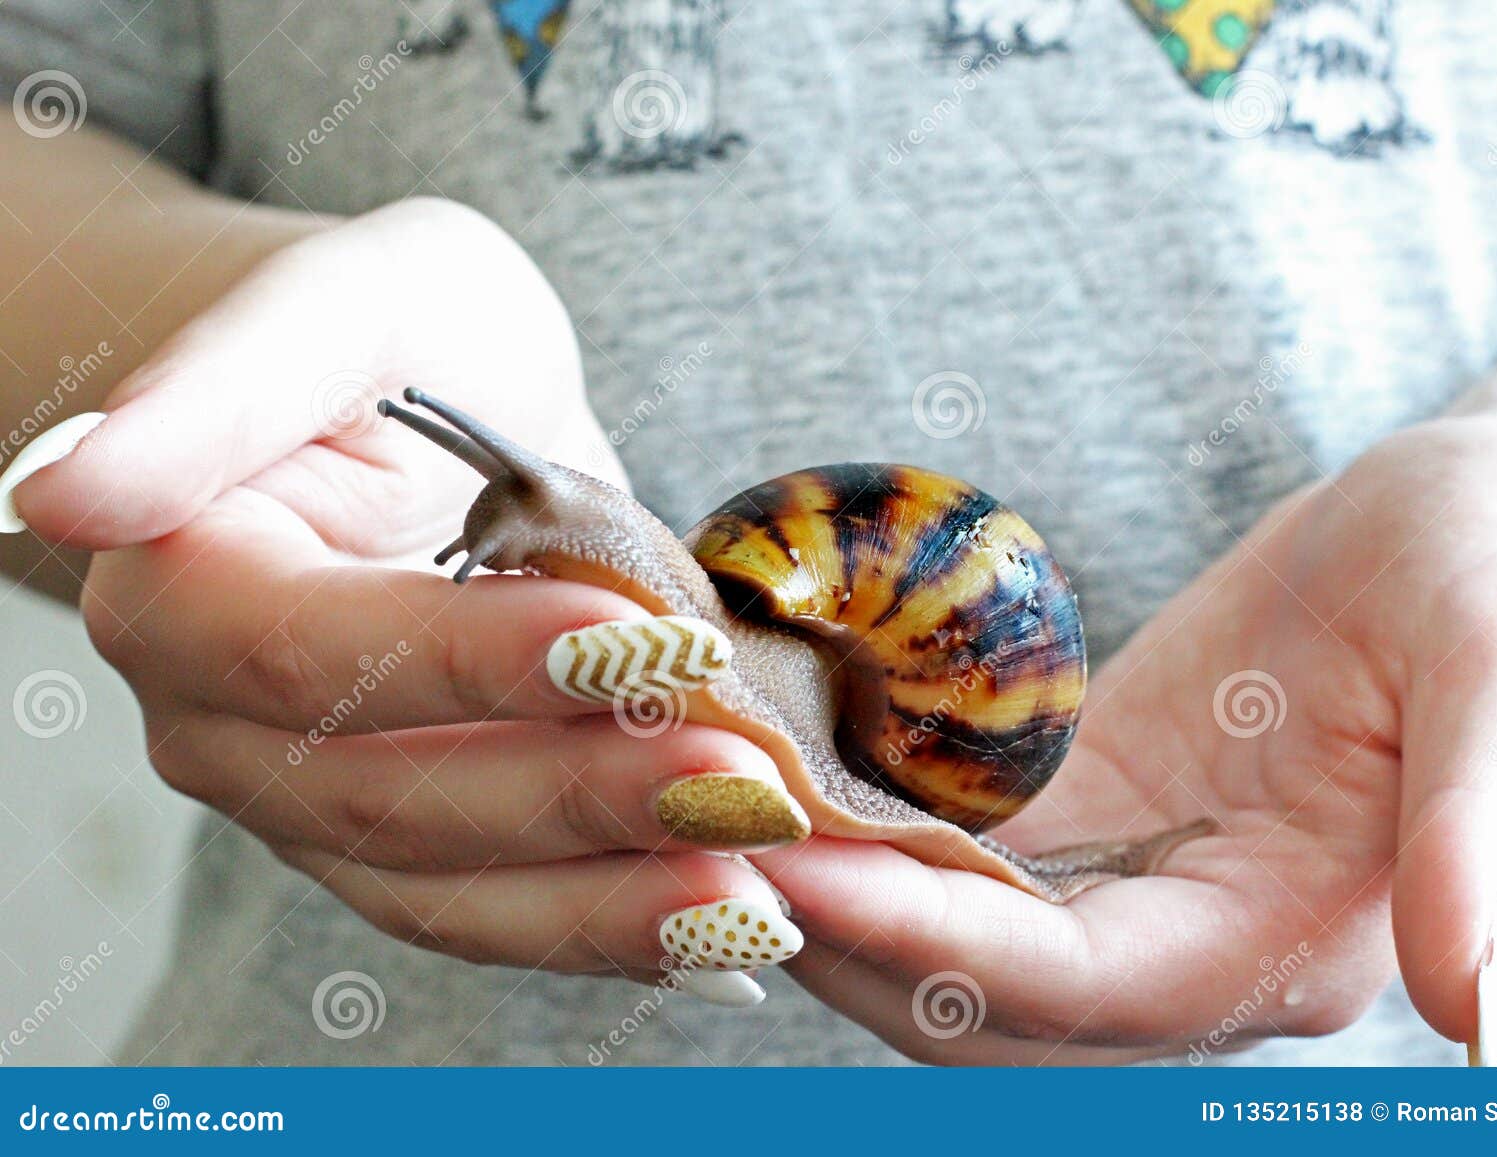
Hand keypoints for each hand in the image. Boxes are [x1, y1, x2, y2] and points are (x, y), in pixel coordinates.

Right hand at [12, 199, 805, 1004]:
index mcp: (183, 583)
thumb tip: (67, 492)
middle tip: (743, 781)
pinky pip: (501, 912)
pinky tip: (732, 924)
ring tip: (762, 884)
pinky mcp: (404, 844)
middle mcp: (221, 722)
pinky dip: (616, 924)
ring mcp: (309, 802)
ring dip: (612, 895)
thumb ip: (226, 381)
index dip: (470, 661)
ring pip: (449, 886)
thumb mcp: (355, 303)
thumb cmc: (407, 340)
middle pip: (388, 793)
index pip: (312, 653)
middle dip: (579, 794)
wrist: (441, 410)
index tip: (633, 636)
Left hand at [755, 414, 1496, 1062]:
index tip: (795, 869)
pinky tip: (779, 765)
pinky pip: (961, 852)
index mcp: (1287, 941)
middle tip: (697, 837)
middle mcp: (1194, 944)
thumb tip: (1484, 1021)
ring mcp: (1135, 882)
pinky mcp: (1095, 811)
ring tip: (704, 803)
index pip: (1077, 988)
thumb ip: (1477, 849)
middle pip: (980, 999)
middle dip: (838, 933)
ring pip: (947, 940)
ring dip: (827, 890)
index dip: (934, 943)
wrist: (1480, 516)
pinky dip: (867, 829)